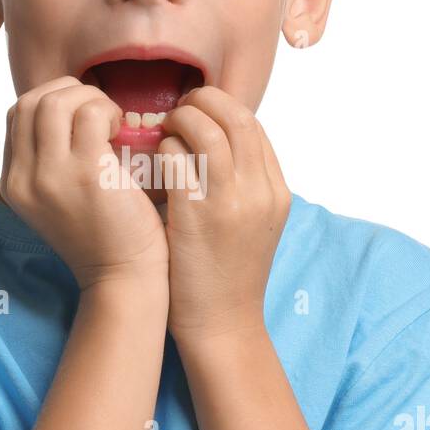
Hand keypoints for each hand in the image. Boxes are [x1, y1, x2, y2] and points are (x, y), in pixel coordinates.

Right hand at [0, 76, 169, 293]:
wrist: (122, 276)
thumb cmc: (101, 235)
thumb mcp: (56, 198)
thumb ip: (49, 162)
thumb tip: (66, 112)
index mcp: (13, 184)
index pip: (16, 115)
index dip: (50, 100)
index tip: (81, 114)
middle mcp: (23, 179)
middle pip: (29, 102)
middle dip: (68, 92)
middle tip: (99, 111)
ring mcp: (50, 176)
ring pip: (55, 101)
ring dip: (88, 98)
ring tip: (111, 121)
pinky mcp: (85, 174)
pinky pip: (91, 114)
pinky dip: (108, 111)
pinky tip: (122, 131)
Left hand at [156, 85, 291, 340]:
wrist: (223, 326)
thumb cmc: (227, 277)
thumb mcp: (253, 227)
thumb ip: (243, 187)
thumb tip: (215, 147)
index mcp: (277, 192)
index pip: (254, 126)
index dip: (222, 109)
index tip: (199, 112)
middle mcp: (260, 191)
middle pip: (236, 117)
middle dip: (202, 102)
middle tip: (178, 110)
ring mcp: (232, 201)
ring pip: (206, 129)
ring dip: (179, 121)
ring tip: (163, 131)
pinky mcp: (198, 214)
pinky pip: (179, 158)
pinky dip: (163, 149)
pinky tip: (152, 161)